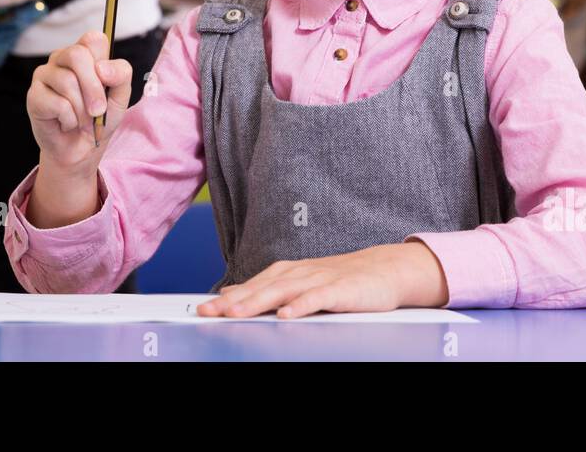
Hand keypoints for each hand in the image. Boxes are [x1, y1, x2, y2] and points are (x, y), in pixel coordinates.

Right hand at [26, 31, 133, 170]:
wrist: (81, 149)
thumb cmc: (100, 118)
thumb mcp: (120, 96)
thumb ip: (121, 75)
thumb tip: (102, 68)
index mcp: (84, 53)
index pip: (93, 39)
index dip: (103, 61)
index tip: (107, 82)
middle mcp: (61, 58)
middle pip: (77, 55)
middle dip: (93, 88)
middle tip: (98, 110)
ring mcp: (44, 75)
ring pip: (67, 81)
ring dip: (82, 109)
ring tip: (81, 119)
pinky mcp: (34, 95)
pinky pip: (58, 103)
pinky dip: (69, 119)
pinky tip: (66, 122)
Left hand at [195, 241, 448, 318]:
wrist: (383, 270)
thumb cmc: (340, 279)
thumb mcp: (299, 281)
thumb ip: (266, 288)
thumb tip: (231, 293)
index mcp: (287, 273)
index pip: (252, 286)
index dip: (227, 298)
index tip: (202, 310)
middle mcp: (299, 274)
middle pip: (261, 288)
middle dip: (234, 301)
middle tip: (209, 312)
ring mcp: (319, 280)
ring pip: (283, 291)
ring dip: (258, 302)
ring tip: (236, 313)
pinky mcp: (340, 289)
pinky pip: (318, 298)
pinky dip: (301, 306)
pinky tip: (286, 316)